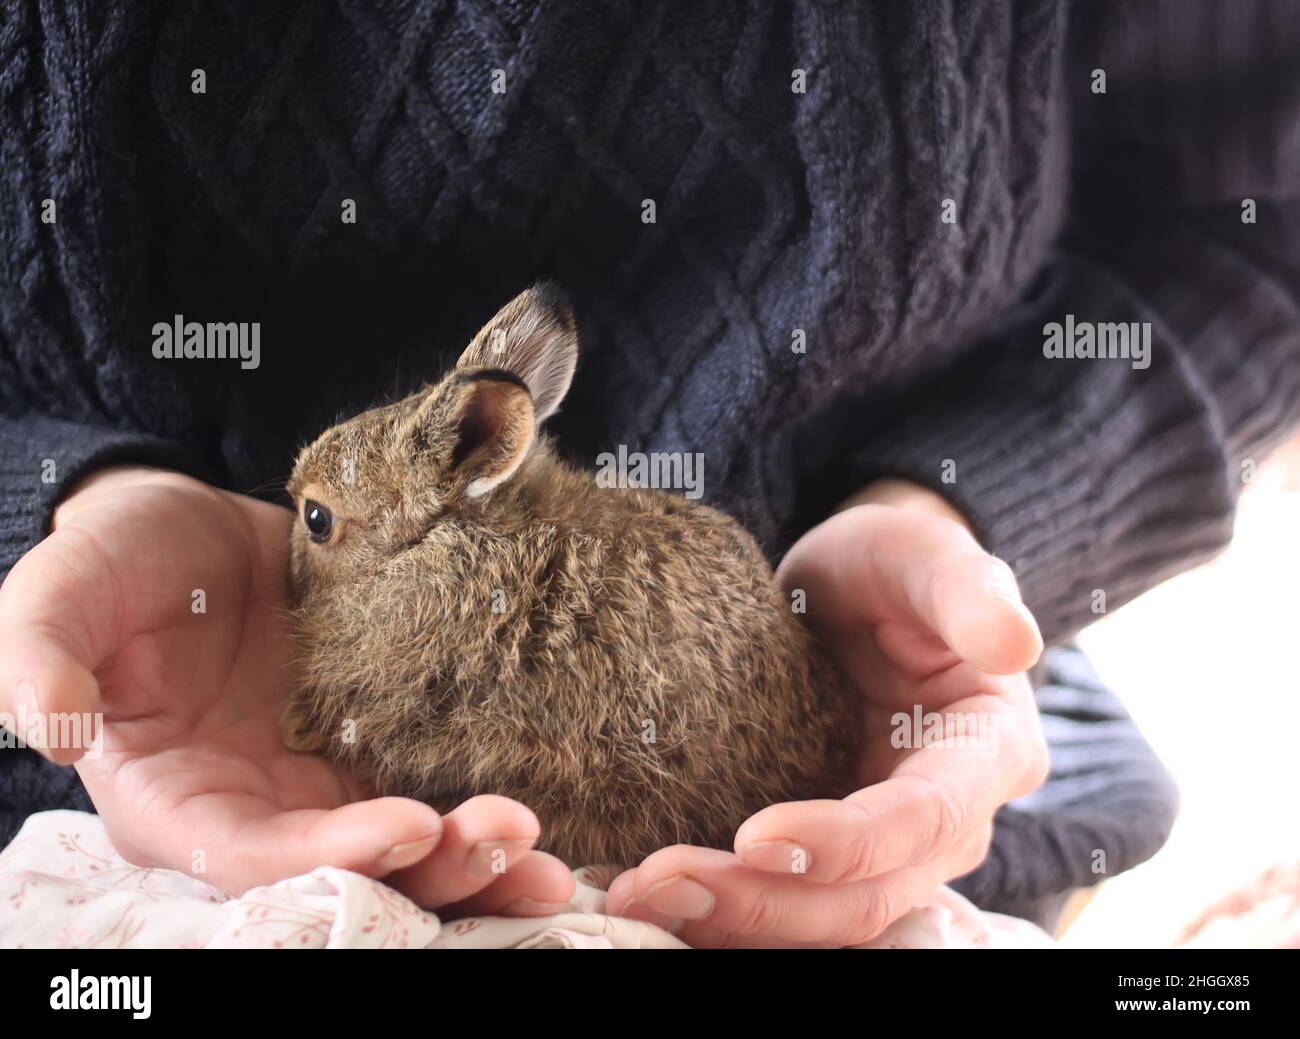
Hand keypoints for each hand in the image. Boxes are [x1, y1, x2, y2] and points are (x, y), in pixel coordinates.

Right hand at [0, 466, 573, 914]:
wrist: (192, 529)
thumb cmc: (116, 563)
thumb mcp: (61, 592)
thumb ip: (43, 654)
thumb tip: (53, 727)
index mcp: (175, 799)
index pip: (250, 854)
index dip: (325, 856)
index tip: (405, 824)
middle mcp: (260, 806)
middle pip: (348, 867)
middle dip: (431, 868)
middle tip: (512, 842)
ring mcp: (327, 777)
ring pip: (407, 841)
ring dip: (477, 853)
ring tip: (544, 845)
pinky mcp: (381, 736)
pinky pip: (439, 778)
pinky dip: (488, 797)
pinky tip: (552, 797)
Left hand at [607, 480, 1046, 946]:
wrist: (855, 590)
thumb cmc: (894, 565)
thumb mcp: (924, 554)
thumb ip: (969, 590)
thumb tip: (1017, 643)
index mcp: (986, 751)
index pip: (925, 818)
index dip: (847, 842)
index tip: (756, 836)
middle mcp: (947, 820)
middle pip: (868, 893)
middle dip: (767, 901)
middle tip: (659, 883)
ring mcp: (889, 846)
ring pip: (825, 917)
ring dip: (734, 921)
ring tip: (636, 898)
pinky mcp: (832, 852)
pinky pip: (789, 900)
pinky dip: (725, 911)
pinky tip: (648, 901)